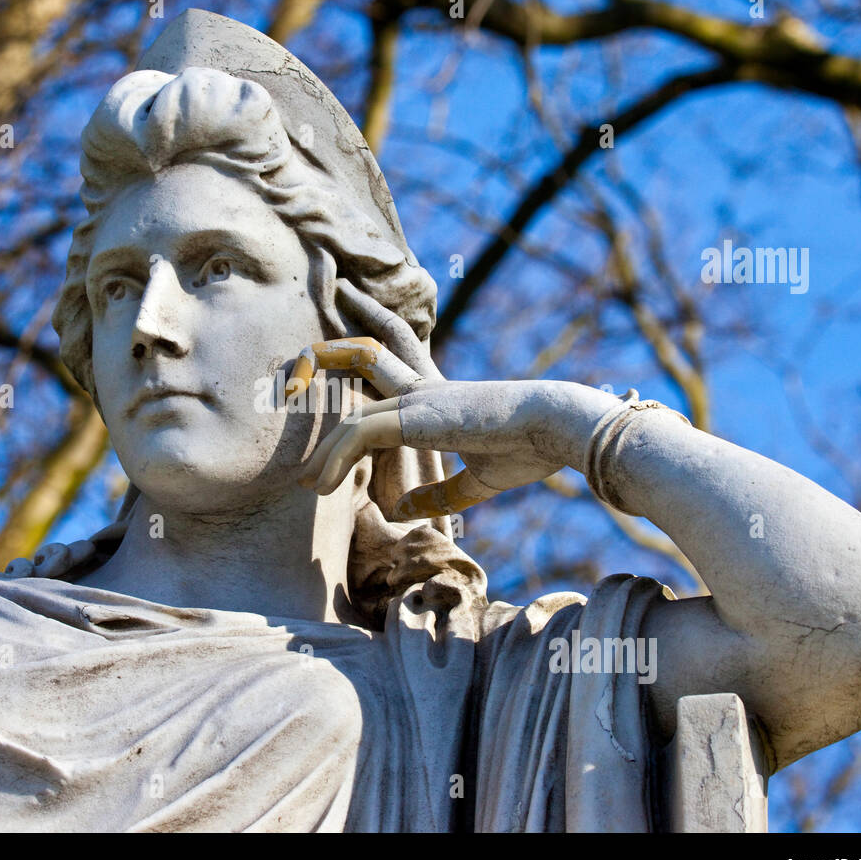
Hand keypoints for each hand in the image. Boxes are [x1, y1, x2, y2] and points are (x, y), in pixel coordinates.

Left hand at [290, 335, 574, 521]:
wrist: (555, 426)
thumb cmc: (528, 449)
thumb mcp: (475, 483)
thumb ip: (436, 494)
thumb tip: (399, 512)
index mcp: (440, 399)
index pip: (398, 368)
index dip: (371, 359)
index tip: (349, 357)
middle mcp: (423, 390)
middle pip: (369, 354)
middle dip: (337, 348)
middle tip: (305, 347)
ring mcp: (416, 399)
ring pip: (352, 412)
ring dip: (323, 442)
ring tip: (305, 481)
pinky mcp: (413, 416)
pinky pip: (359, 436)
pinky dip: (337, 461)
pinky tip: (323, 488)